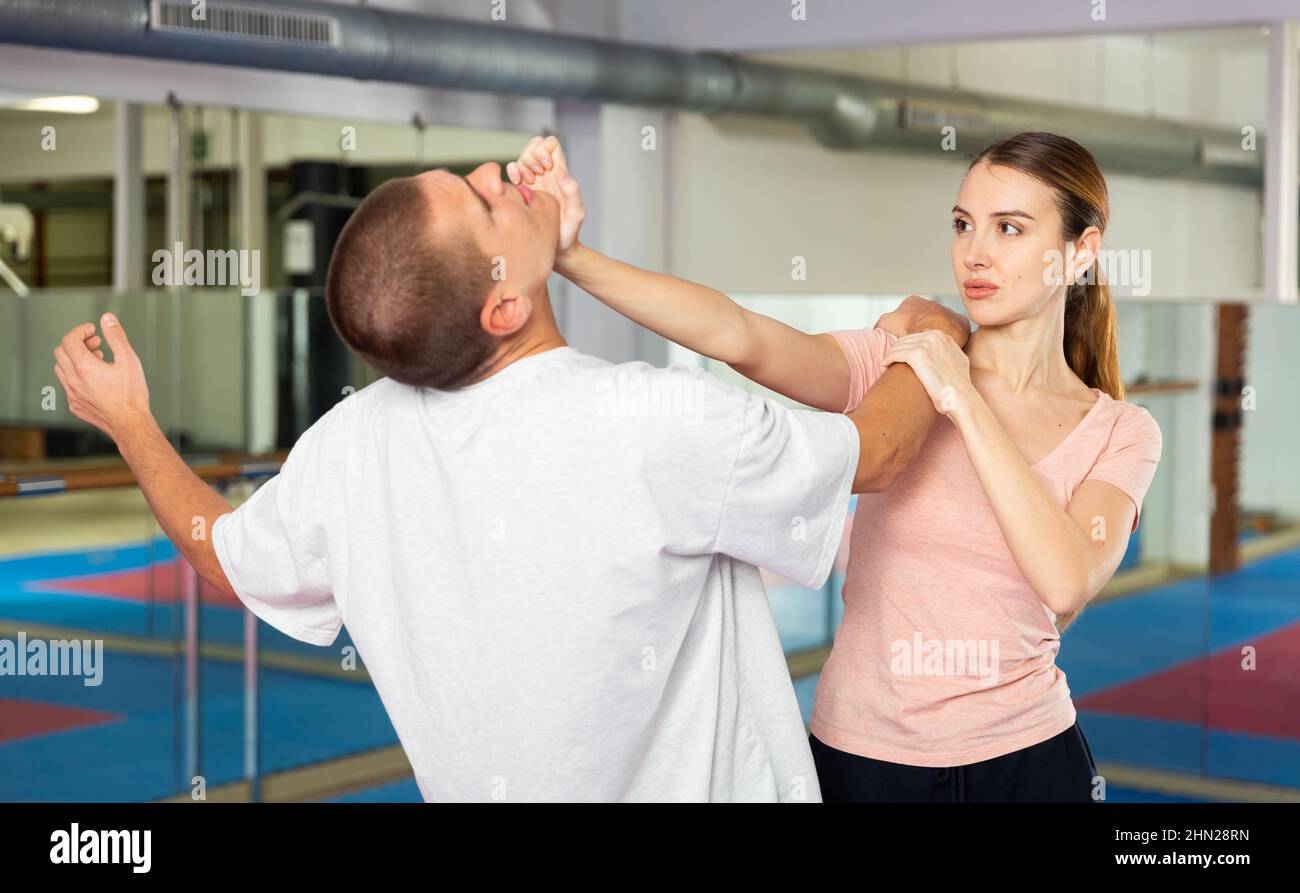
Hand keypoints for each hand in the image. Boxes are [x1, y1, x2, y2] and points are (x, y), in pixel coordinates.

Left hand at [53, 313, 150, 443]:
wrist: (130, 424)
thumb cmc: (132, 395)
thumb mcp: (129, 360)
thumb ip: (116, 337)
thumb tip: (107, 319)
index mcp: (84, 367)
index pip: (70, 340)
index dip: (80, 331)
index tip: (92, 330)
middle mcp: (73, 380)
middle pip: (61, 352)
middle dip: (77, 343)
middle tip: (95, 343)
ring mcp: (72, 394)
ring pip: (61, 369)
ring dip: (75, 359)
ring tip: (97, 361)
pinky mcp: (75, 405)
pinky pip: (68, 385)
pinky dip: (76, 375)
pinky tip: (95, 379)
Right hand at [507, 136, 584, 259]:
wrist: (555, 250)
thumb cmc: (568, 233)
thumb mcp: (576, 212)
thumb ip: (572, 191)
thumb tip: (559, 171)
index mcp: (560, 175)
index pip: (551, 144)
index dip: (546, 150)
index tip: (547, 169)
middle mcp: (546, 175)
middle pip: (534, 146)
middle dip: (531, 156)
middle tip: (535, 176)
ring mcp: (532, 182)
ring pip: (522, 157)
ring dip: (521, 166)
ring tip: (526, 184)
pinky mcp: (520, 191)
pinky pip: (511, 170)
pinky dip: (511, 172)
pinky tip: (516, 185)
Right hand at [876, 295, 971, 347]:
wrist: (925, 336)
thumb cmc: (903, 330)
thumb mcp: (884, 325)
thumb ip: (880, 326)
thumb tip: (877, 331)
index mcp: (912, 302)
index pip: (910, 316)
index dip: (908, 331)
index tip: (908, 343)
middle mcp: (931, 303)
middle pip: (926, 320)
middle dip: (924, 332)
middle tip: (922, 348)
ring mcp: (947, 311)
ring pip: (942, 326)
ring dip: (939, 336)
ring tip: (934, 352)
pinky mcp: (961, 322)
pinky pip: (957, 332)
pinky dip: (953, 340)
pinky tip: (946, 351)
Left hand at [881, 329, 973, 416]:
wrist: (961, 399)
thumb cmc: (959, 386)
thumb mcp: (959, 360)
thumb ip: (949, 348)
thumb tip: (942, 343)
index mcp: (942, 335)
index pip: (914, 337)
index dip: (905, 349)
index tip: (900, 360)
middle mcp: (934, 336)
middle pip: (903, 340)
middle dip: (895, 352)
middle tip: (890, 365)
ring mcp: (926, 344)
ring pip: (896, 347)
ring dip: (889, 358)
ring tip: (886, 369)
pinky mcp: (916, 355)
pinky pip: (893, 354)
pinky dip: (885, 361)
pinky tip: (883, 369)